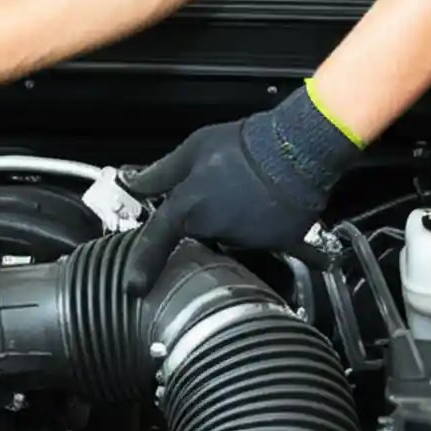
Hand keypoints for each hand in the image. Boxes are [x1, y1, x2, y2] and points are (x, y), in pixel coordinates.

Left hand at [122, 84, 362, 295]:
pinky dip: (270, 232)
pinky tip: (287, 228)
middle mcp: (215, 230)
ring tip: (250, 189)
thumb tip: (132, 182)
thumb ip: (161, 173)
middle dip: (205, 215)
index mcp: (188, 209)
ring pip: (231, 237)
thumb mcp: (193, 148)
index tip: (133, 287)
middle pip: (200, 233)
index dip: (143, 265)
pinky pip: (269, 243)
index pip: (156, 240)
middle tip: (221, 186)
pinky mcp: (279, 243)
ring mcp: (247, 240)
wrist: (298, 145)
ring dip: (235, 219)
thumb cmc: (244, 144)